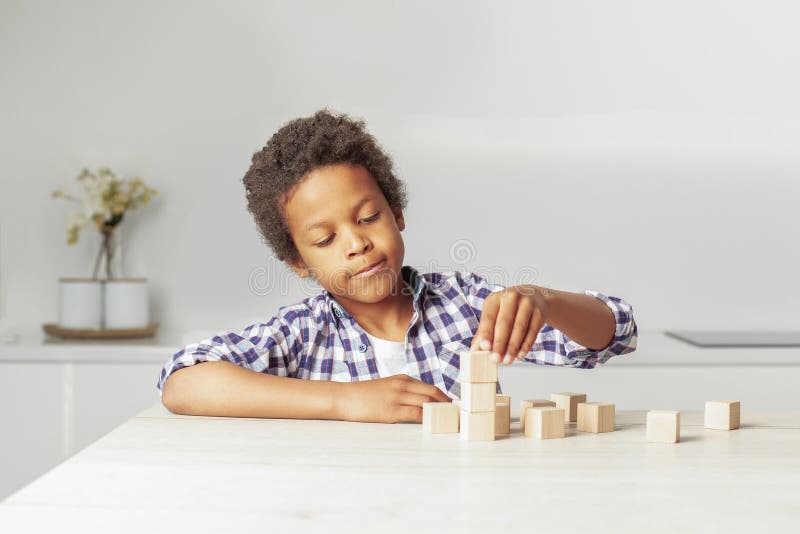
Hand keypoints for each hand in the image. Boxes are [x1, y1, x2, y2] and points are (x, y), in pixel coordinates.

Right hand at [334, 374, 450, 422]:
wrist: (344, 397)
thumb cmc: (364, 395)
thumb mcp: (387, 387)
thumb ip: (403, 392)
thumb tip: (420, 404)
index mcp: (402, 379)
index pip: (431, 388)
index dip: (444, 398)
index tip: (454, 407)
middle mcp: (402, 385)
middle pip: (433, 394)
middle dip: (448, 405)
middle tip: (459, 415)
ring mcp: (397, 398)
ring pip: (427, 403)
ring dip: (441, 412)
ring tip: (452, 421)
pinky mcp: (391, 411)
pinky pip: (415, 414)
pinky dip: (428, 418)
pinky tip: (434, 424)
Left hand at [469, 284, 548, 365]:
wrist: (534, 297)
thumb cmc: (508, 309)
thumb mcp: (495, 315)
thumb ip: (485, 332)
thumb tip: (475, 351)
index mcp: (495, 298)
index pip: (489, 317)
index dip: (486, 333)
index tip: (484, 347)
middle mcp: (511, 298)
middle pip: (504, 324)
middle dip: (499, 344)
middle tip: (495, 359)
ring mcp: (527, 304)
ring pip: (519, 329)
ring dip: (512, 348)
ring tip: (507, 361)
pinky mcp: (539, 313)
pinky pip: (532, 332)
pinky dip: (525, 346)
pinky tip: (519, 355)